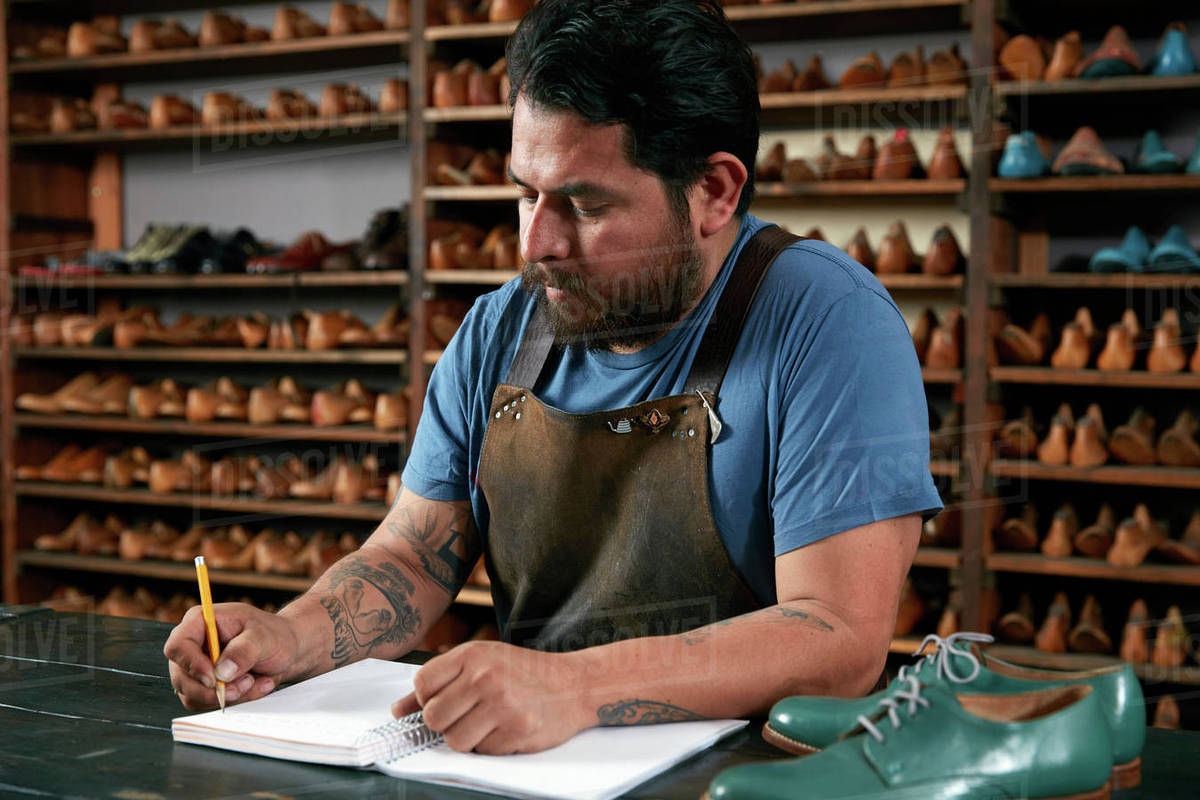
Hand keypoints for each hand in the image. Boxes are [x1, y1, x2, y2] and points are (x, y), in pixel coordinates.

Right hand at [163, 602, 298, 709]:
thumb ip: (244, 650)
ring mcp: (195, 668)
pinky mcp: (203, 687)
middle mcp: (192, 646)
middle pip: (182, 677)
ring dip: (229, 695)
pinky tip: (255, 685)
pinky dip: (234, 700)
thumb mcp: (264, 636)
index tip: (214, 678)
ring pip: (195, 695)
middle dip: (215, 688)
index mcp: (200, 622)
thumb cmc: (274, 635)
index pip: (178, 646)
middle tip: (247, 683)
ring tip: (257, 681)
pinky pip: (209, 703)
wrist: (286, 649)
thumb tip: (221, 671)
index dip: (191, 665)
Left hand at [392, 641, 589, 753]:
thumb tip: (398, 711)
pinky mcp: (517, 730)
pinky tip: (506, 729)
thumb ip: (439, 684)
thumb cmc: (523, 672)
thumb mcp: (481, 663)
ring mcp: (502, 704)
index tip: (444, 699)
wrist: (574, 684)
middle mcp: (486, 677)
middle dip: (445, 722)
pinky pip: (483, 752)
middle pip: (434, 716)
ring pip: (455, 740)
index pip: (423, 683)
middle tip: (467, 714)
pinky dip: (491, 746)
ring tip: (487, 723)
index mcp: (473, 654)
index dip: (427, 698)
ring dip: (467, 738)